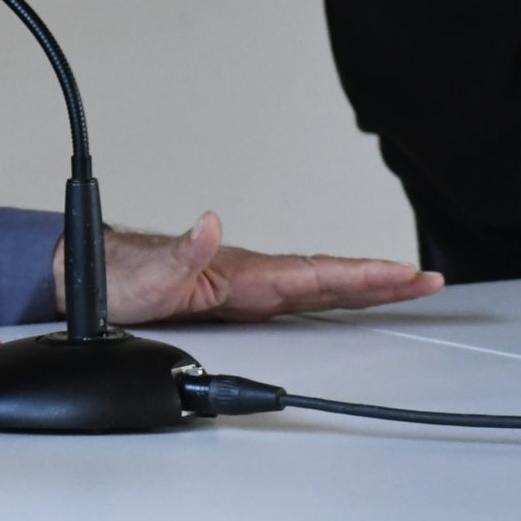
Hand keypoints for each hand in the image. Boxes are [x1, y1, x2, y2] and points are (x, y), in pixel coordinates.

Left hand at [57, 213, 442, 323]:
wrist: (91, 278)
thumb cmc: (120, 277)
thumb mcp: (148, 272)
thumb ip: (181, 250)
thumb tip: (209, 221)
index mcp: (239, 272)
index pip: (311, 274)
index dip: (358, 275)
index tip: (399, 274)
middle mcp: (249, 276)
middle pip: (326, 276)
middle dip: (379, 279)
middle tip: (428, 280)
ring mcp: (246, 287)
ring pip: (317, 285)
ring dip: (363, 286)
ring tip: (409, 285)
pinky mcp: (238, 299)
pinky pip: (297, 297)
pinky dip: (332, 296)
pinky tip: (352, 299)